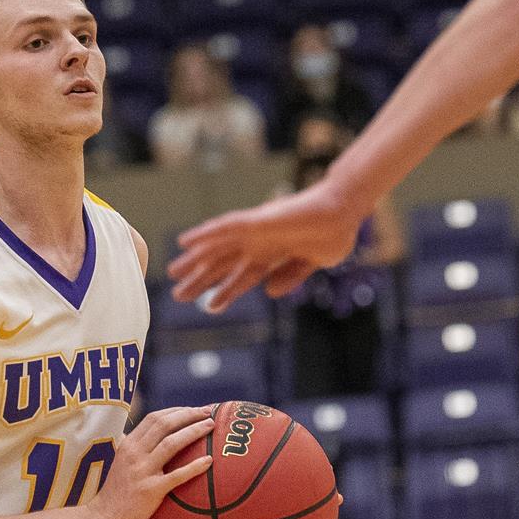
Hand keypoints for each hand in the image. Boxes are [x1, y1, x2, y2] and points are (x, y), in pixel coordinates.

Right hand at [84, 406, 214, 518]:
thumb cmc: (116, 493)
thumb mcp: (121, 463)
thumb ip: (135, 448)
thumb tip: (151, 435)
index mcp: (128, 444)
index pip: (154, 418)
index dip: (177, 410)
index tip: (194, 409)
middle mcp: (134, 453)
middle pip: (165, 424)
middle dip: (189, 415)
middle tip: (209, 413)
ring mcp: (142, 471)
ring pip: (172, 443)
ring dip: (194, 431)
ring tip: (212, 426)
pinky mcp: (151, 490)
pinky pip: (177, 475)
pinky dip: (195, 466)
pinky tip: (209, 461)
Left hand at [168, 181, 367, 310]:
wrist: (345, 212)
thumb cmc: (333, 233)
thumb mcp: (311, 263)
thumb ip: (289, 275)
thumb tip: (268, 293)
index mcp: (273, 255)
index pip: (243, 276)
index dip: (226, 291)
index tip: (210, 306)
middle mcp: (259, 243)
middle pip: (223, 264)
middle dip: (202, 279)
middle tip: (178, 295)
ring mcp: (257, 231)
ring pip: (218, 247)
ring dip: (195, 260)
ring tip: (173, 272)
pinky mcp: (258, 221)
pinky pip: (225, 227)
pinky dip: (204, 234)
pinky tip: (185, 241)